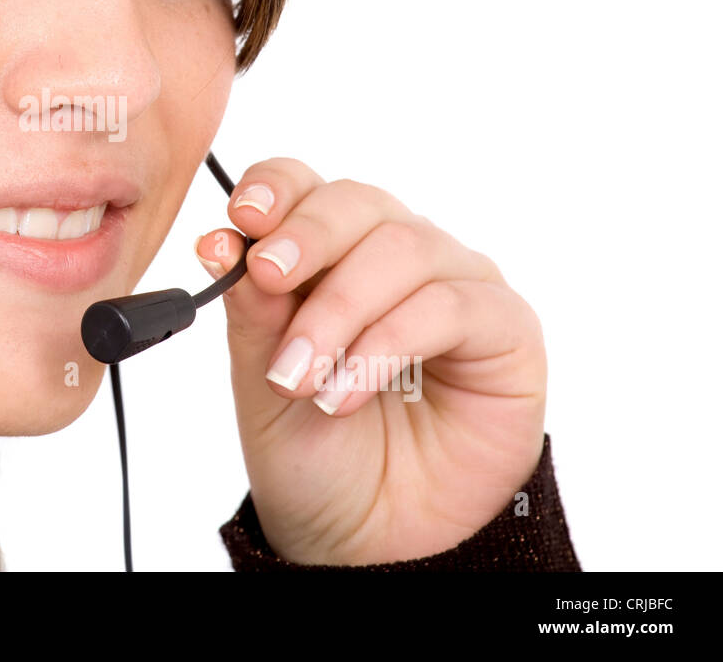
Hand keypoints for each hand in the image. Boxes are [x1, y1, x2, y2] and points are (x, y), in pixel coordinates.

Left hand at [195, 157, 546, 565]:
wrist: (362, 541)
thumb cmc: (314, 452)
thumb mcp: (262, 378)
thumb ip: (253, 309)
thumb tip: (222, 240)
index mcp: (331, 253)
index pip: (306, 186)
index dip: (275, 189)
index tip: (241, 219)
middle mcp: (395, 255)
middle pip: (357, 202)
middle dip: (305, 239)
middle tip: (267, 280)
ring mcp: (454, 284)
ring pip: (403, 248)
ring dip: (340, 311)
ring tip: (301, 378)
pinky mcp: (505, 328)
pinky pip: (451, 305)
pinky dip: (387, 343)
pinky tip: (346, 392)